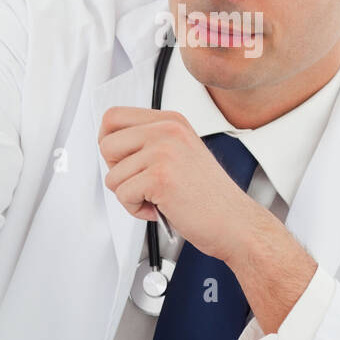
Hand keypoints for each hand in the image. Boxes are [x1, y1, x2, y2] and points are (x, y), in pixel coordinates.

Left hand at [97, 106, 262, 262]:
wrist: (234, 222)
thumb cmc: (206, 195)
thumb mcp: (178, 152)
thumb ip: (148, 142)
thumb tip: (107, 143)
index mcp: (170, 121)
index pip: (112, 117)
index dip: (108, 142)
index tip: (123, 160)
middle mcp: (168, 130)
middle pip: (105, 144)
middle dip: (116, 171)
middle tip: (142, 182)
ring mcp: (164, 151)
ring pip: (112, 175)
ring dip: (129, 195)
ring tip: (157, 198)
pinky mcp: (159, 177)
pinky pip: (122, 195)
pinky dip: (135, 209)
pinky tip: (160, 208)